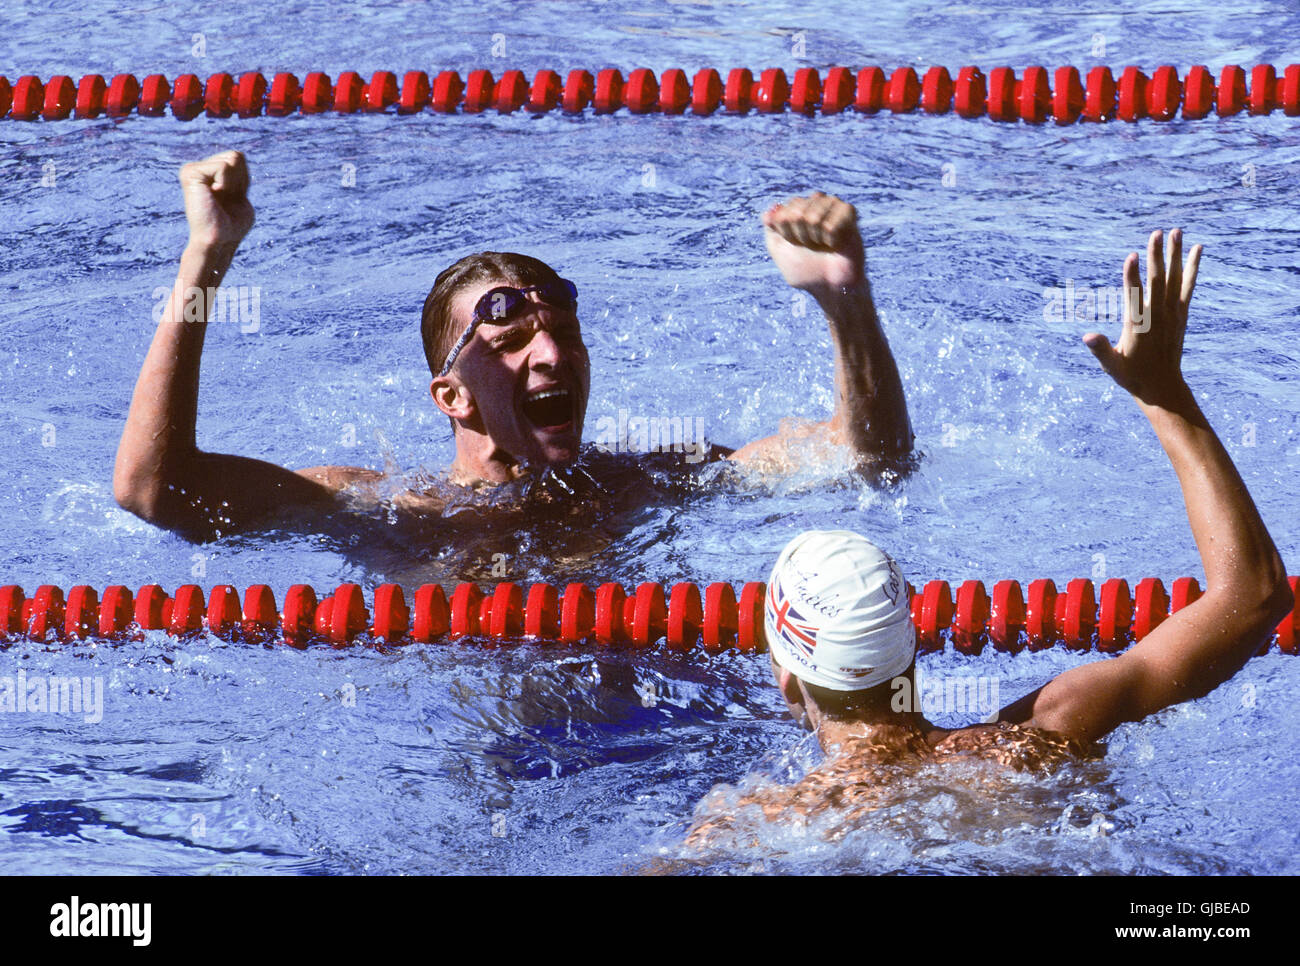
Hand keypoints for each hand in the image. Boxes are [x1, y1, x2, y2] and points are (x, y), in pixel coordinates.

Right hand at [179, 150, 254, 251]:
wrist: (219, 241)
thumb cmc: (231, 226)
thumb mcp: (240, 196)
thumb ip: (238, 176)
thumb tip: (237, 154)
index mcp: (207, 173)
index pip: (238, 158)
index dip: (242, 180)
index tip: (231, 199)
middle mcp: (196, 168)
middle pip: (236, 156)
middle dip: (239, 181)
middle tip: (225, 201)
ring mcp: (191, 169)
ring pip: (231, 159)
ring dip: (234, 184)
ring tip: (219, 201)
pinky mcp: (190, 173)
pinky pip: (224, 167)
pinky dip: (227, 185)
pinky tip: (214, 197)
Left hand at [762, 191, 863, 294]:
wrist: (831, 286)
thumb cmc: (806, 270)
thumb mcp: (779, 252)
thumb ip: (771, 230)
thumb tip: (770, 211)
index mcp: (795, 210)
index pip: (783, 212)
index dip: (786, 233)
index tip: (794, 244)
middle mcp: (813, 203)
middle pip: (797, 211)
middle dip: (800, 235)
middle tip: (811, 246)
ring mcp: (830, 205)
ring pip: (814, 216)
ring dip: (816, 237)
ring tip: (823, 245)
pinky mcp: (848, 212)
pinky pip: (832, 222)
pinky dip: (832, 237)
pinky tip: (835, 243)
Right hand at [1083, 229, 1200, 409]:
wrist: (1162, 385)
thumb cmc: (1131, 375)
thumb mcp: (1111, 365)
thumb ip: (1100, 349)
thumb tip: (1087, 336)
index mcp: (1137, 325)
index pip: (1134, 295)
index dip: (1131, 275)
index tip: (1132, 256)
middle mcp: (1157, 315)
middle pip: (1157, 280)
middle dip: (1156, 256)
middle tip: (1156, 233)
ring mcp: (1172, 313)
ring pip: (1174, 278)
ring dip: (1176, 254)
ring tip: (1177, 232)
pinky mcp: (1181, 313)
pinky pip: (1188, 285)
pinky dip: (1192, 267)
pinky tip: (1196, 249)